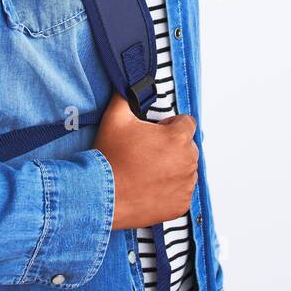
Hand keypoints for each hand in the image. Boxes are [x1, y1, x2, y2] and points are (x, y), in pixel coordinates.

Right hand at [91, 92, 197, 229]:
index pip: (188, 123)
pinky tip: (150, 187)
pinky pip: (182, 191)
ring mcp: (185, 185)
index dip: (170, 126)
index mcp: (178, 138)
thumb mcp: (115, 118)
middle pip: (188, 146)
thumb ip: (126, 96)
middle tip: (148, 153)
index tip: (155, 133)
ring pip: (186, 169)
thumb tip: (128, 86)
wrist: (102, 195)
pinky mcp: (181, 204)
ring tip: (147, 171)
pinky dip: (171, 189)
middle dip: (172, 147)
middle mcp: (187, 161)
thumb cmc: (111, 158)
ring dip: (173, 167)